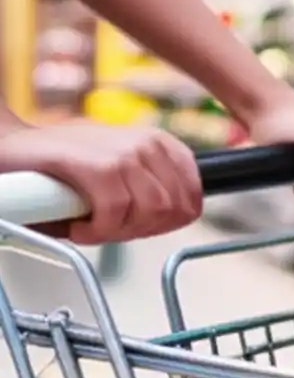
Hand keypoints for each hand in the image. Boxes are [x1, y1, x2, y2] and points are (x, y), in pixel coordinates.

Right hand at [0, 120, 201, 243]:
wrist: (9, 150)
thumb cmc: (63, 168)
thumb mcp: (121, 173)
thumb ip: (151, 192)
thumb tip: (173, 219)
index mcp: (162, 144)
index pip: (192, 202)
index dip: (163, 225)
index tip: (133, 225)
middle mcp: (149, 144)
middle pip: (172, 213)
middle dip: (139, 231)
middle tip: (107, 227)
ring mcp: (126, 153)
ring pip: (148, 215)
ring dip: (115, 232)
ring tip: (89, 224)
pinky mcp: (99, 166)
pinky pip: (115, 215)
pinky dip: (94, 231)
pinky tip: (76, 225)